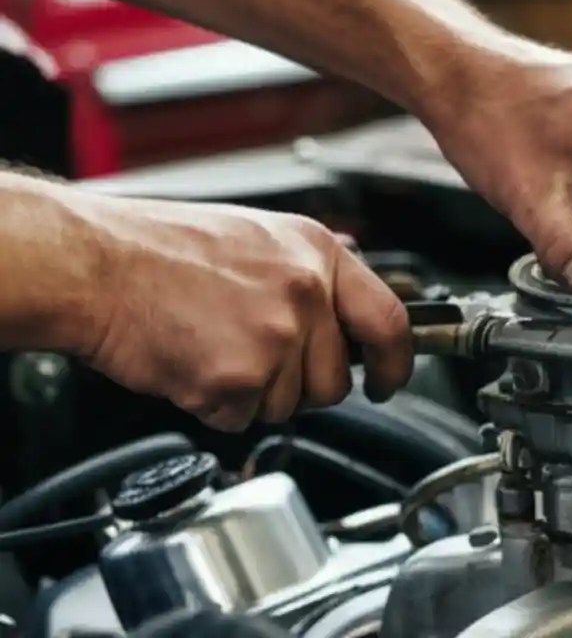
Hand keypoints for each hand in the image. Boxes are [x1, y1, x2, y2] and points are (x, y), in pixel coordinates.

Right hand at [80, 196, 412, 430]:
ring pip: (289, 405)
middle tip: (250, 356)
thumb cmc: (160, 248)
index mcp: (317, 252)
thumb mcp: (259, 236)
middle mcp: (307, 292)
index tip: (388, 381)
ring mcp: (276, 337)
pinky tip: (190, 362)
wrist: (92, 263)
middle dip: (300, 386)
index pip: (390, 321)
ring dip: (252, 394)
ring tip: (210, 346)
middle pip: (334, 380)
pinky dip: (214, 406)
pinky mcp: (239, 378)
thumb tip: (352, 308)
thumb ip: (311, 274)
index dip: (395, 363)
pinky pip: (242, 418)